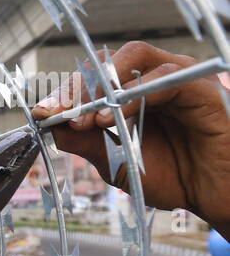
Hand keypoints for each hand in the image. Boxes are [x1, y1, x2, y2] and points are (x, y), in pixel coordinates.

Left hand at [30, 40, 229, 235]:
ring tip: (88, 120)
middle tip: (64, 114)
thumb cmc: (169, 176)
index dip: (68, 88)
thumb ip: (81, 140)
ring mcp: (183, 78)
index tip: (46, 113)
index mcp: (137, 88)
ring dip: (102, 86)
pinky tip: (112, 117)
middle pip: (111, 58)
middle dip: (80, 84)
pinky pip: (166, 78)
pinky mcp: (204, 90)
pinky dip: (134, 93)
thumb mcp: (113, 160)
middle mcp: (159, 76)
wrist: (210, 198)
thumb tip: (45, 119)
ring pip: (136, 58)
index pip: (96, 71)